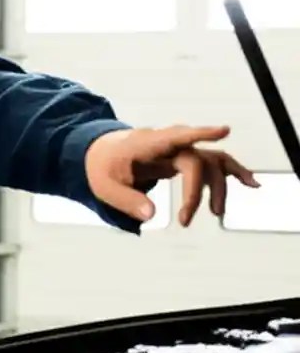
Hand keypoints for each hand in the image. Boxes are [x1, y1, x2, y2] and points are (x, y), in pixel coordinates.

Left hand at [84, 125, 258, 225]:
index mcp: (146, 144)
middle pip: (195, 161)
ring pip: (210, 162)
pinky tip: (250, 183)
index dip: (200, 134)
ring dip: (218, 186)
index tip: (224, 131)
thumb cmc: (103, 167)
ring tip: (216, 213)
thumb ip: (126, 199)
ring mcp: (179, 150)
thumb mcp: (104, 186)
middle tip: (184, 221)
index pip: (175, 137)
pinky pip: (213, 163)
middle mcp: (168, 144)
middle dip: (195, 191)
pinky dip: (231, 172)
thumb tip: (150, 215)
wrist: (102, 155)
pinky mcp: (185, 159)